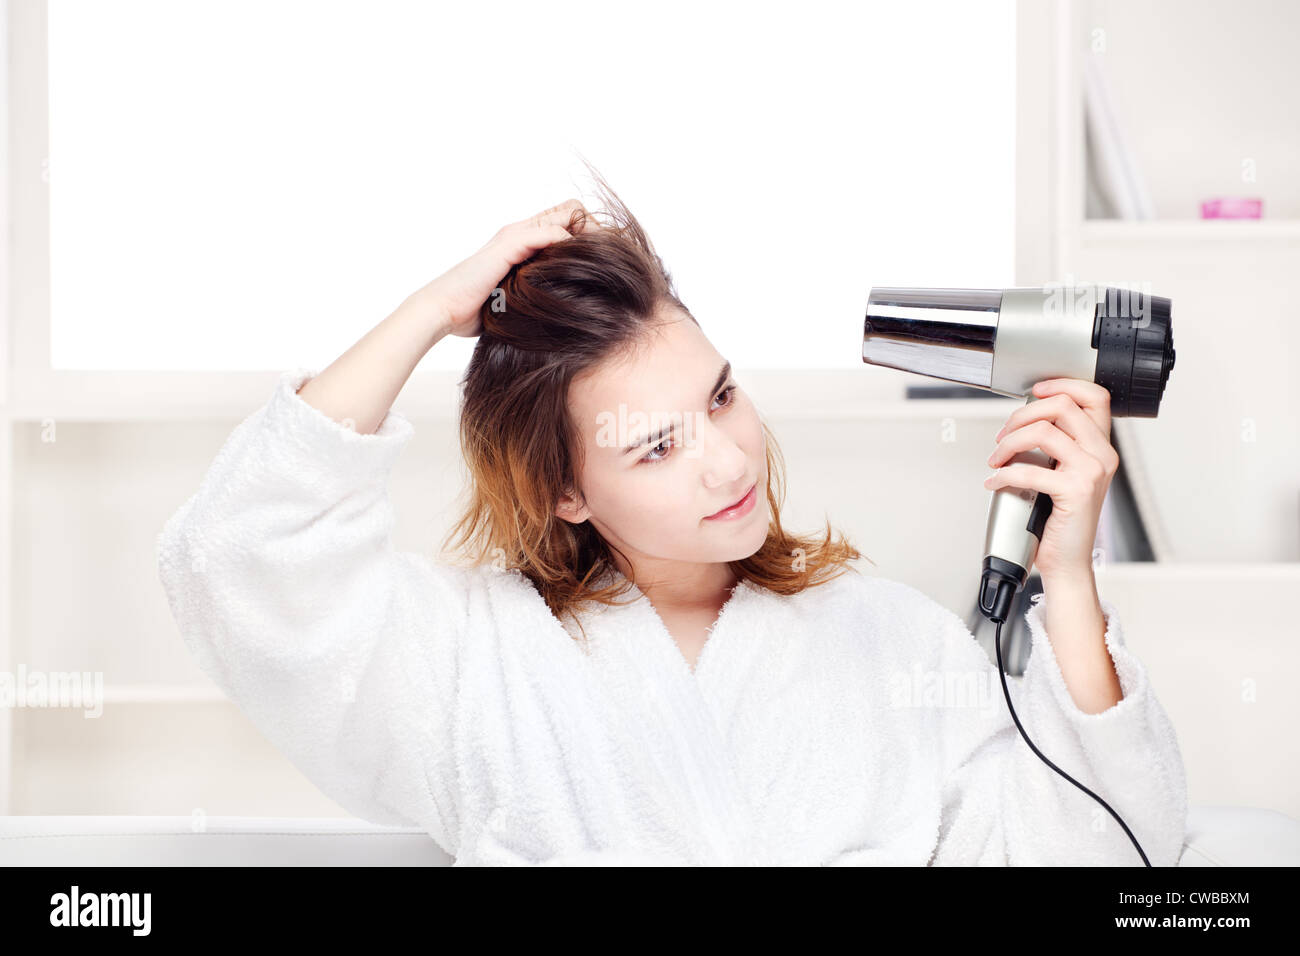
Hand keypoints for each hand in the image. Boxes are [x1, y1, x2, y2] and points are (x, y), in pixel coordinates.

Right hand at [422, 198, 600, 337]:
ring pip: (566, 214)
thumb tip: (564, 313)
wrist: (443, 310)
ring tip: (600, 262)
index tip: (603, 262)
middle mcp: (519, 232)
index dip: (588, 236)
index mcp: (521, 242)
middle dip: (594, 232)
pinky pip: (549, 233)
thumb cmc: (474, 311)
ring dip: (587, 235)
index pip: (565, 220)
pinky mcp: (508, 245)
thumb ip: (536, 294)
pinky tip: (577, 267)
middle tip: (606, 261)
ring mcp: (514, 236)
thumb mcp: (515, 300)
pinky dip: (567, 245)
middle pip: (572, 209)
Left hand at [983, 379, 1119, 580]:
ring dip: (1008, 442)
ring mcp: (1091, 472)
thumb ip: (1058, 446)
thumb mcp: (1064, 473)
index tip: (1035, 391)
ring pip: (1042, 431)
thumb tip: (1026, 420)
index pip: (1094, 396)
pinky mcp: (1075, 490)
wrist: (1067, 561)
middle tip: (1003, 435)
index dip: (1062, 384)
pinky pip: (1029, 469)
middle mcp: (1102, 455)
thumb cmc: (1060, 520)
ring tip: (997, 459)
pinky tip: (996, 482)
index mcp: (1101, 447)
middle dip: (1021, 415)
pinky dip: (1003, 475)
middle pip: (1061, 406)